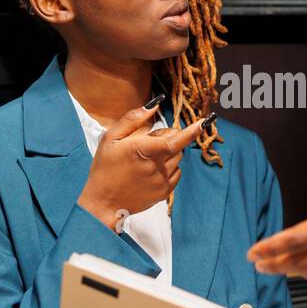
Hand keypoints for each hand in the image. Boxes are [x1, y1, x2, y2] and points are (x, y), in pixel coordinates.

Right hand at [77, 102, 212, 228]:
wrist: (103, 202)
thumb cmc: (105, 167)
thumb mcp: (110, 138)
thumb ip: (133, 119)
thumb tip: (154, 105)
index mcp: (141, 150)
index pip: (173, 140)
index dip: (191, 131)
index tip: (203, 123)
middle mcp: (154, 166)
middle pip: (177, 145)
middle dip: (167, 138)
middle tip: (147, 142)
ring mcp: (161, 181)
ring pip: (178, 158)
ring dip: (168, 153)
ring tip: (147, 158)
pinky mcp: (164, 192)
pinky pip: (177, 172)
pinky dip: (169, 167)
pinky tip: (151, 170)